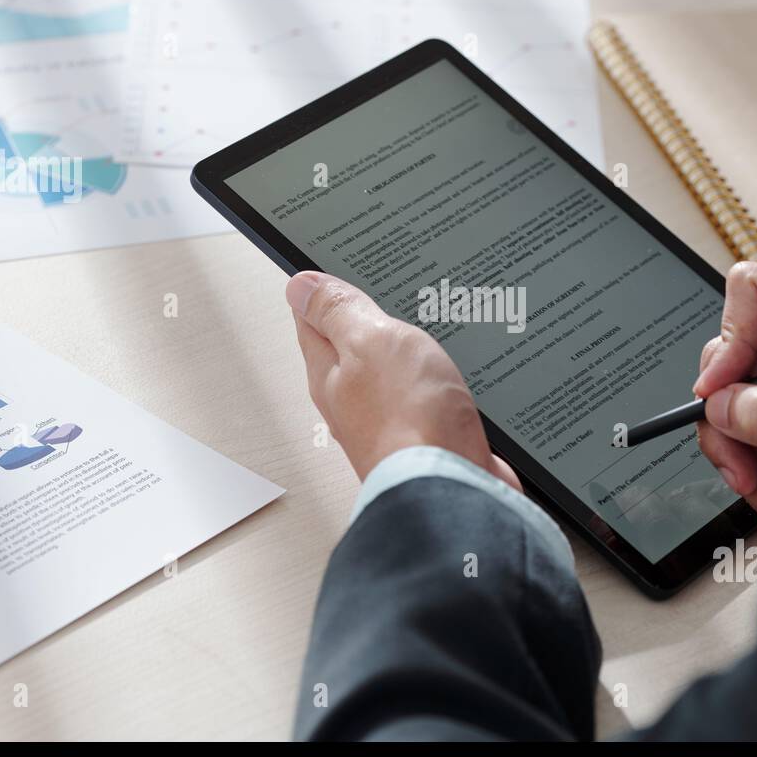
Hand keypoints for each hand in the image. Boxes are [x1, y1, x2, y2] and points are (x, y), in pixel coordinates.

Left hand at [286, 271, 520, 488]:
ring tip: (409, 324)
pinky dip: (432, 380)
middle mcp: (354, 400)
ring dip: (401, 351)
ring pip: (391, 373)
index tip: (325, 268)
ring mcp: (391, 420)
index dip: (320, 290)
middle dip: (363, 319)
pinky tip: (446, 371)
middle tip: (369, 290)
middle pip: (352, 348)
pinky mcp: (427, 436)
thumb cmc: (410, 420)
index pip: (312, 319)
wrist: (454, 488)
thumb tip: (302, 285)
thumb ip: (339, 310)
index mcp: (329, 373)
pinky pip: (425, 396)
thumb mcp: (371, 341)